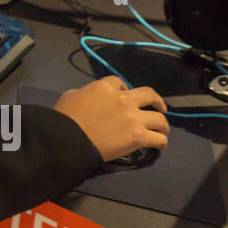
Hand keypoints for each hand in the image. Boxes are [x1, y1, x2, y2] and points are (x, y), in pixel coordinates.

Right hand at [52, 76, 168, 161]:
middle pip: (149, 95)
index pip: (120, 82)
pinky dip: (160, 141)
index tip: (124, 96)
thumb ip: (84, 92)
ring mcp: (133, 119)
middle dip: (156, 101)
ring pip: (160, 118)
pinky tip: (159, 144)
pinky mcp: (137, 137)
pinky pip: (159, 139)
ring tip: (161, 129)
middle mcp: (123, 100)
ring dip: (162, 124)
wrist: (68, 140)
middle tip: (159, 107)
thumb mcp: (70, 95)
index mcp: (105, 87)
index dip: (123, 89)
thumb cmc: (65, 118)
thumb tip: (88, 97)